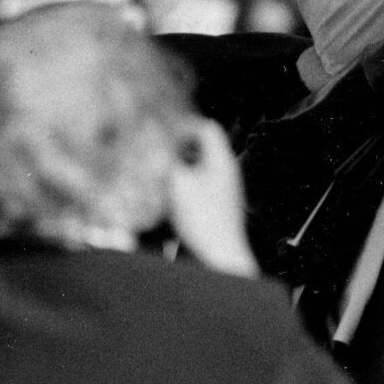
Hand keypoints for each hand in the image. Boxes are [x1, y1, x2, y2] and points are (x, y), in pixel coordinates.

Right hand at [165, 117, 257, 276]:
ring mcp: (224, 190)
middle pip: (202, 147)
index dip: (184, 125)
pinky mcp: (217, 206)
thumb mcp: (179, 184)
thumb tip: (157, 143)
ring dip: (180, 167)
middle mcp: (226, 172)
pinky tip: (169, 196)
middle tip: (158, 151)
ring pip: (199, 167)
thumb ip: (168, 160)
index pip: (207, 128)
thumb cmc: (203, 220)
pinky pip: (199, 186)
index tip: (164, 131)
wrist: (220, 258)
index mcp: (221, 160)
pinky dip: (184, 185)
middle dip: (179, 147)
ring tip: (160, 173)